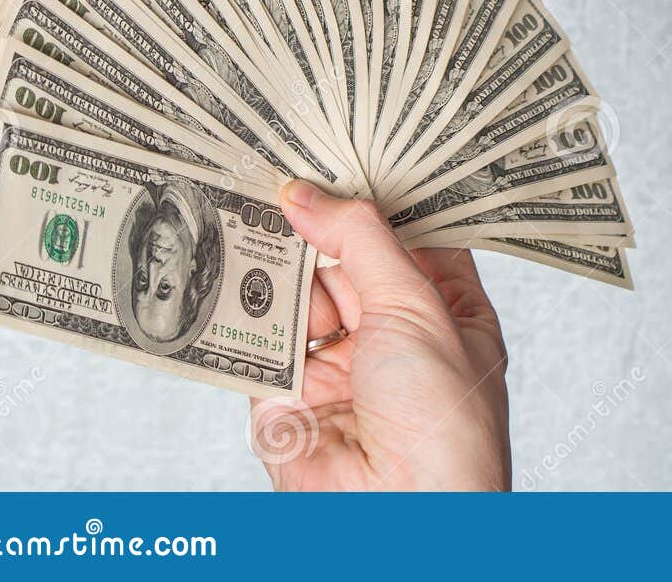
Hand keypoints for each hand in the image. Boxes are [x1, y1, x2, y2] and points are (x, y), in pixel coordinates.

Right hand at [248, 180, 510, 490]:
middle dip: (313, 228)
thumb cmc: (445, 423)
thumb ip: (360, 240)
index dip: (375, 202)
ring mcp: (339, 371)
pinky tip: (224, 269)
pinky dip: (238, 313)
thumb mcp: (416, 305)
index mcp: (447, 314)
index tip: (338, 154)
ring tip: (244, 215)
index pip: (409, 241)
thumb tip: (308, 194)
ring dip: (271, 265)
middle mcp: (394, 340)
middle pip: (344, 265)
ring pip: (295, 299)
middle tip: (277, 176)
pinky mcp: (286, 403)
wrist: (400, 516)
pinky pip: (255, 346)